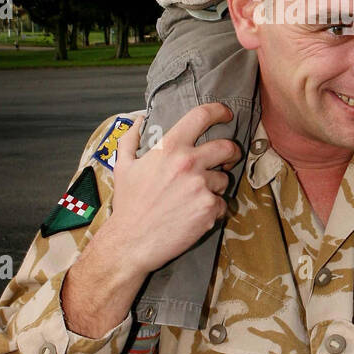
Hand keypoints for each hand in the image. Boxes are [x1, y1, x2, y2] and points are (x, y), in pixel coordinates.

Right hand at [110, 103, 240, 275]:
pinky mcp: (209, 208)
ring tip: (194, 197)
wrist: (131, 241)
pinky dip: (212, 209)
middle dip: (230, 152)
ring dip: (215, 186)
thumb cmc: (129, 204)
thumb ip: (131, 138)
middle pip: (227, 147)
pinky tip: (194, 215)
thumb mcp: (123, 166)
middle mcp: (188, 163)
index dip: (218, 111)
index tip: (226, 114)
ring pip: (224, 179)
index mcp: (169, 148)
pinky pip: (222, 203)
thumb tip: (139, 119)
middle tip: (226, 160)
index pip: (201, 116)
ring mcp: (201, 186)